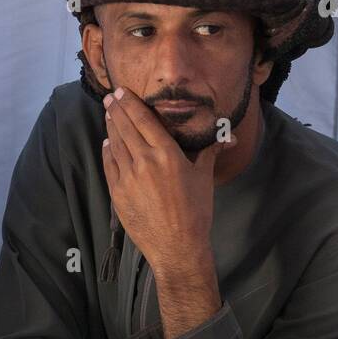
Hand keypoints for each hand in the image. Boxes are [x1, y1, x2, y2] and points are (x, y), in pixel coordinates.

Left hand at [101, 86, 226, 337]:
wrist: (176, 246)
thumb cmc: (195, 212)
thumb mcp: (204, 177)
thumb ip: (210, 151)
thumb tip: (230, 135)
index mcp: (166, 153)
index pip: (143, 120)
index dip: (130, 104)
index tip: (121, 92)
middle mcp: (143, 161)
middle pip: (125, 128)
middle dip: (116, 111)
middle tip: (110, 98)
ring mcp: (126, 177)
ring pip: (115, 145)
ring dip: (110, 128)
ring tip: (109, 115)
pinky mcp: (117, 193)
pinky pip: (109, 165)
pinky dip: (107, 151)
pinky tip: (107, 143)